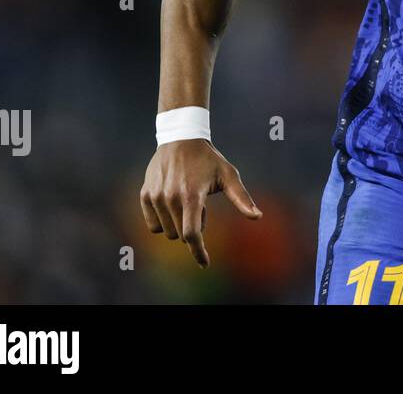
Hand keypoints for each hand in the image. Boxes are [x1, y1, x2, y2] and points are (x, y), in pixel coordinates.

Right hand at [140, 139, 261, 267]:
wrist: (180, 139)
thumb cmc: (209, 159)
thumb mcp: (228, 175)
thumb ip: (241, 198)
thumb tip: (257, 216)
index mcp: (192, 196)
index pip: (191, 234)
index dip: (198, 252)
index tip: (204, 263)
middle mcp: (170, 198)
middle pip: (180, 235)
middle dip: (192, 228)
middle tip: (200, 205)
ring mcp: (155, 197)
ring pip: (166, 232)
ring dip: (178, 225)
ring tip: (186, 201)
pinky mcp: (145, 195)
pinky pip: (153, 225)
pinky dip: (163, 222)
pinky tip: (171, 204)